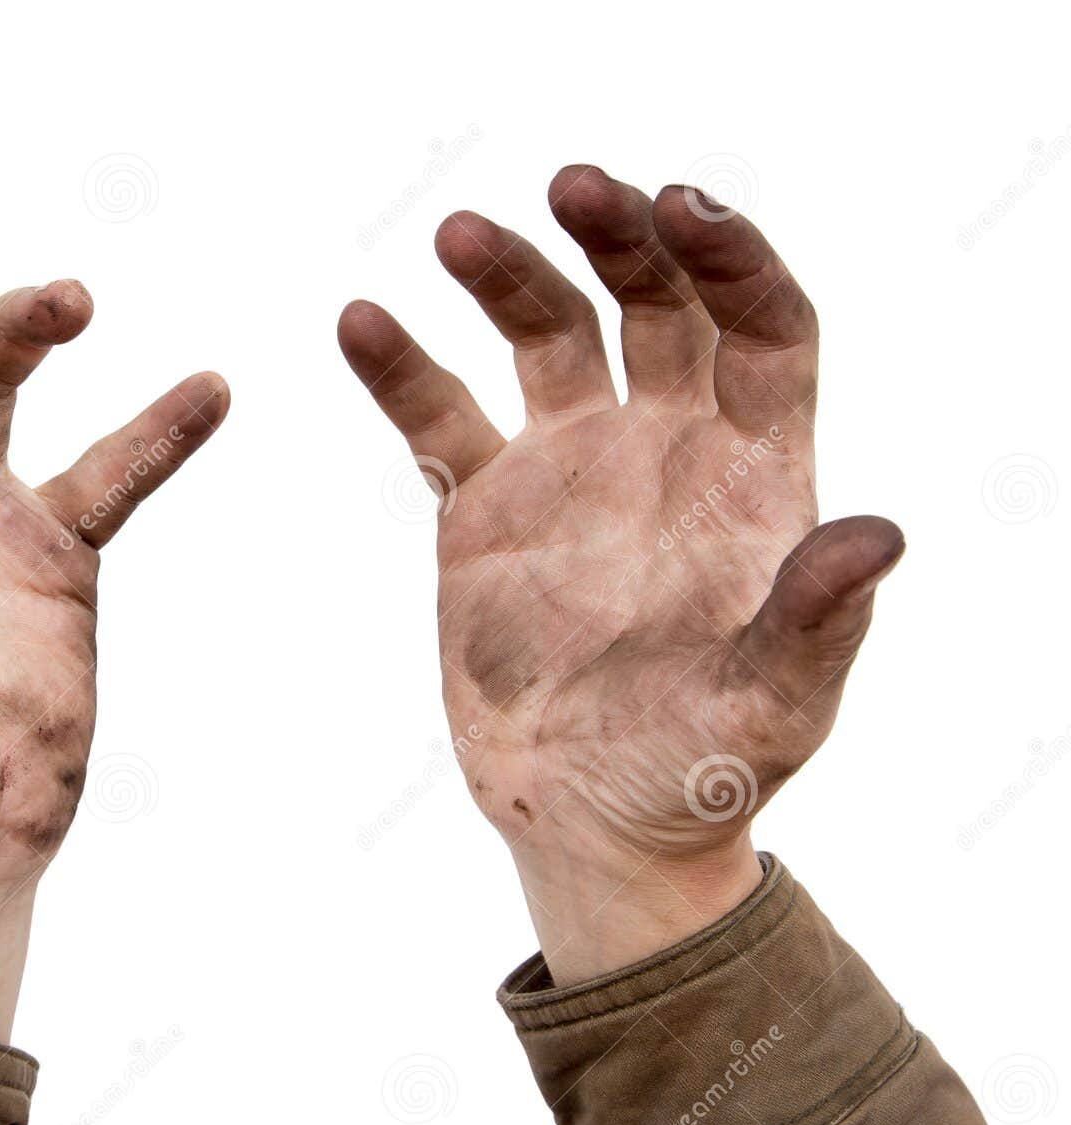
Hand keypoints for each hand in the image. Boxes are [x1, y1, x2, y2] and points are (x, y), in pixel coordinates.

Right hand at [339, 167, 900, 982]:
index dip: (731, 258)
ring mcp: (567, 472)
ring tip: (460, 235)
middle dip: (620, 236)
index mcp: (752, 477)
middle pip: (654, 304)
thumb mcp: (774, 707)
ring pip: (546, 337)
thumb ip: (816, 621)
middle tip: (573, 186)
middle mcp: (663, 451)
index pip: (761, 329)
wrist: (589, 822)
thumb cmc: (699, 772)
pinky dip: (404, 370)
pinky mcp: (482, 510)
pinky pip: (440, 419)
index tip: (679, 208)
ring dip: (510, 275)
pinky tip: (364, 325)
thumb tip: (876, 537)